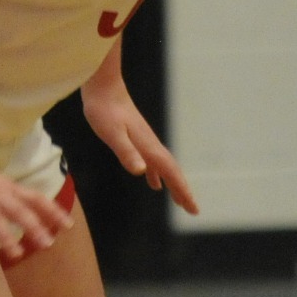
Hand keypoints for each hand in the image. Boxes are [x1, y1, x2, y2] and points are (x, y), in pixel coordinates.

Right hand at [0, 153, 74, 265]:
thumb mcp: (1, 186)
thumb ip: (18, 201)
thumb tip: (42, 222)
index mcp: (8, 188)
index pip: (35, 198)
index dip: (52, 211)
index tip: (68, 226)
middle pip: (17, 209)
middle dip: (33, 226)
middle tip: (47, 244)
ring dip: (6, 236)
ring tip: (17, 254)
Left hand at [82, 73, 198, 215]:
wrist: (103, 86)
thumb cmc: (105, 110)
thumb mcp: (112, 134)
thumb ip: (126, 152)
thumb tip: (141, 171)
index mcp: (148, 147)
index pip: (171, 173)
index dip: (183, 191)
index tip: (194, 208)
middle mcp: (151, 145)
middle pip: (172, 171)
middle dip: (183, 190)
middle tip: (192, 210)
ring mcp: (145, 141)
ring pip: (164, 167)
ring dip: (172, 183)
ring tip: (178, 199)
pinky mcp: (136, 138)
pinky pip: (152, 161)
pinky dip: (157, 174)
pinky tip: (153, 182)